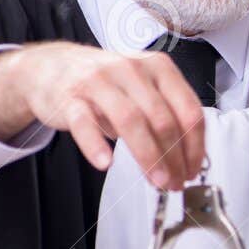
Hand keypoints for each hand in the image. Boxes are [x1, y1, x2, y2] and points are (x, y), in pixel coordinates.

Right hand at [0, 41, 205, 189]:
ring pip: (130, 121)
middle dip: (174, 158)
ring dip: (148, 157)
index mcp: (157, 67)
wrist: (53, 66)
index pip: (188, 109)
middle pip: (162, 119)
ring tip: (157, 181)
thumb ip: (167, 114)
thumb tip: (188, 157)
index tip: (193, 169)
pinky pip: (84, 123)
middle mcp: (130, 70)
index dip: (195, 146)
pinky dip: (96, 145)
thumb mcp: (143, 88)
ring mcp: (98, 82)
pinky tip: (106, 163)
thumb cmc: (107, 81)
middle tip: (176, 182)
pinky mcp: (69, 98)